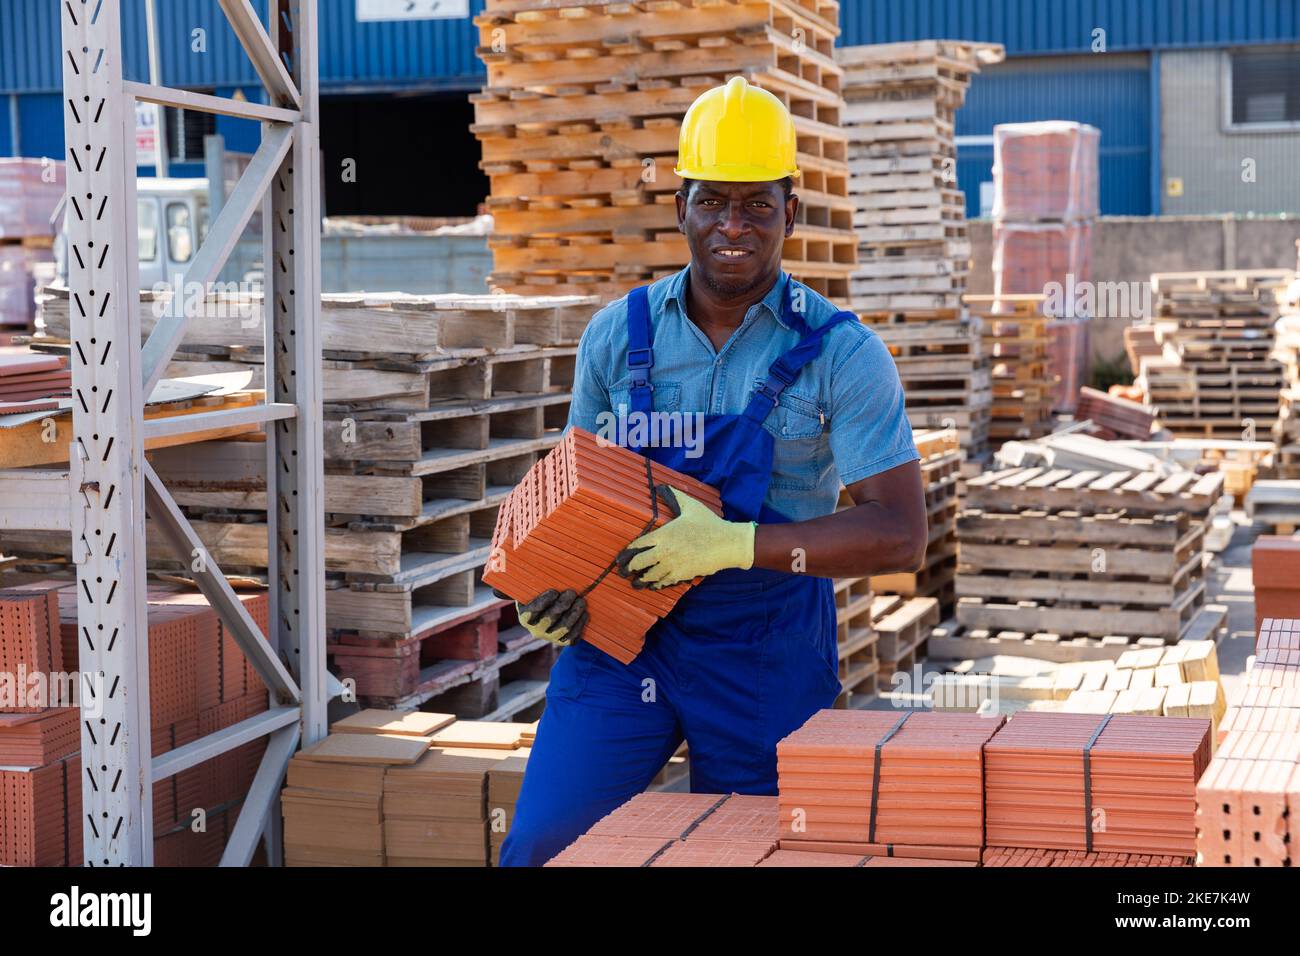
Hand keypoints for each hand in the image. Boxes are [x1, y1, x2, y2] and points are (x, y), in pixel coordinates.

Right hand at [516, 589, 588, 646]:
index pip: (532, 611)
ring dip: (574, 613)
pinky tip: (584, 613)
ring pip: (563, 628)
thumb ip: (531, 584)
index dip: (543, 602)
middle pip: (550, 619)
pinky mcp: (562, 642)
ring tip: (581, 601)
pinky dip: (580, 625)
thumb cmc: (541, 595)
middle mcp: (536, 630)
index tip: (554, 591)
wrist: (549, 614)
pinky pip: (572, 637)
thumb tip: (519, 577)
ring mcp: (549, 637)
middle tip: (572, 592)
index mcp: (525, 617)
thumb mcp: (532, 590)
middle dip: (563, 604)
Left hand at [615, 485, 754, 589]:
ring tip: (636, 582)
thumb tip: (659, 486)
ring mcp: (672, 565)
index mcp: (663, 534)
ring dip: (641, 579)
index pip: (637, 545)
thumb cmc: (709, 523)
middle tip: (623, 572)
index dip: (626, 553)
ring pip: (650, 576)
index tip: (620, 558)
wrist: (727, 543)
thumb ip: (673, 495)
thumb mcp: (690, 506)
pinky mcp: (682, 575)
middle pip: (639, 563)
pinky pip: (664, 582)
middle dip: (629, 568)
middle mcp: (664, 551)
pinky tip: (654, 585)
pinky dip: (657, 584)